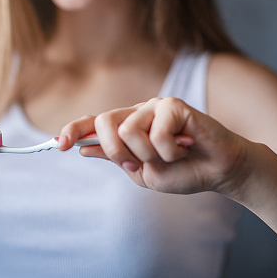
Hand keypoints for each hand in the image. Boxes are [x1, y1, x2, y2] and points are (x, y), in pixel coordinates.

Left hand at [59, 97, 251, 195]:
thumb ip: (116, 158)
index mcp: (126, 128)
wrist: (218, 173)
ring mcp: (154, 106)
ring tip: (169, 157)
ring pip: (127, 129)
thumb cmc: (181, 171)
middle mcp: (136, 113)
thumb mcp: (142, 171)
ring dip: (147, 155)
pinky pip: (155, 132)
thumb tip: (83, 149)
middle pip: (104, 123)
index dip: (73, 130)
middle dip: (116, 152)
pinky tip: (185, 148)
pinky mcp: (173, 105)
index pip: (93, 124)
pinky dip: (170, 151)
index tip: (59, 145)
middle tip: (138, 165)